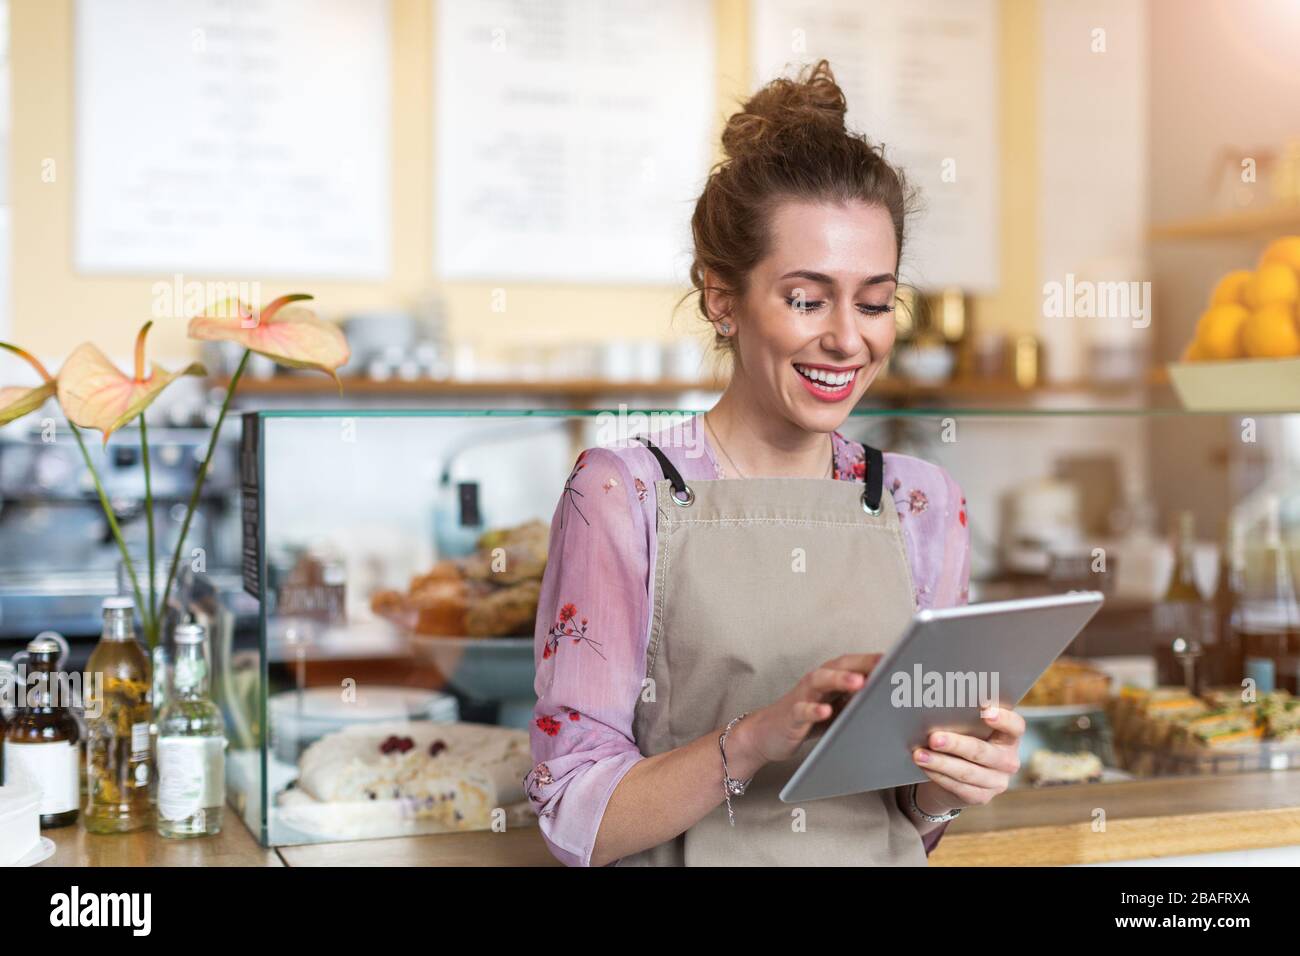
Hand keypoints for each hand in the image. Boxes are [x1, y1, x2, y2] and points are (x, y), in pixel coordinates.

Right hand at [731, 654, 881, 769]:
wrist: (767, 733)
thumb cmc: (808, 719)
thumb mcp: (837, 709)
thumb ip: (857, 700)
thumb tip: (891, 697)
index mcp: (830, 679)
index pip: (854, 663)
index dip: (875, 660)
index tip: (901, 657)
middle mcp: (816, 682)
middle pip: (839, 665)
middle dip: (862, 663)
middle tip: (884, 664)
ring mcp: (802, 697)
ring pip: (819, 681)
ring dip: (839, 680)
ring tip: (859, 682)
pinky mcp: (790, 716)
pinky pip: (801, 710)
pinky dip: (813, 710)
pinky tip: (825, 712)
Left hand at [911, 706, 1024, 812]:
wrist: (957, 776)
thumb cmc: (963, 741)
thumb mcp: (969, 730)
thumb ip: (964, 721)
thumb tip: (937, 710)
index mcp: (1009, 738)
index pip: (1016, 727)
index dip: (1004, 719)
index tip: (984, 710)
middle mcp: (1008, 761)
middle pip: (983, 752)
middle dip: (956, 744)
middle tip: (934, 738)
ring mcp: (997, 782)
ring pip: (967, 772)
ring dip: (940, 763)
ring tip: (919, 755)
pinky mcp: (981, 797)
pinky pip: (958, 787)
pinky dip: (939, 776)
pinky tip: (925, 767)